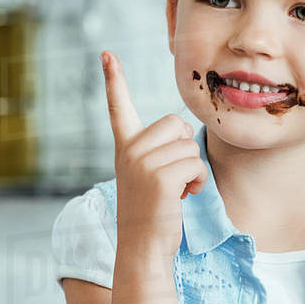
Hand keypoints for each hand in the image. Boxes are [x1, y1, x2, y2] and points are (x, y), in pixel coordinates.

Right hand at [101, 50, 206, 257]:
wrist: (142, 249)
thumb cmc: (152, 214)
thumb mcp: (147, 177)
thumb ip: (157, 151)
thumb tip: (182, 133)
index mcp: (124, 148)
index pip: (117, 107)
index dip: (113, 80)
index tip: (106, 54)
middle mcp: (129, 151)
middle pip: (174, 123)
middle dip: (183, 147)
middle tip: (173, 176)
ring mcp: (142, 164)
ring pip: (188, 145)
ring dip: (193, 169)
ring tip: (177, 191)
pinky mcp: (159, 178)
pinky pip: (195, 163)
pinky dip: (197, 181)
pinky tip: (184, 197)